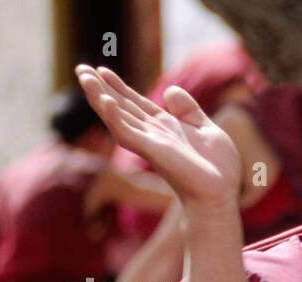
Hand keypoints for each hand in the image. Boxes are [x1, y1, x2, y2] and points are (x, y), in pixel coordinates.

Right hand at [75, 64, 240, 207]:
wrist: (221, 193)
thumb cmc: (218, 170)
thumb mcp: (207, 129)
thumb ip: (188, 110)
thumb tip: (170, 91)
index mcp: (165, 128)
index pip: (135, 104)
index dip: (119, 87)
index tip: (102, 70)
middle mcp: (152, 135)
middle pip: (121, 107)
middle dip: (100, 88)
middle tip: (81, 68)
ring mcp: (149, 143)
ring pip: (116, 116)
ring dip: (99, 96)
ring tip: (84, 76)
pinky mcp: (151, 151)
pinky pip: (126, 132)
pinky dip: (113, 116)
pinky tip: (104, 100)